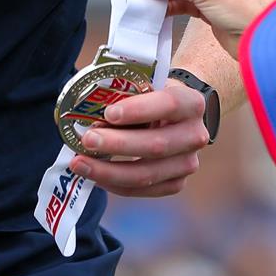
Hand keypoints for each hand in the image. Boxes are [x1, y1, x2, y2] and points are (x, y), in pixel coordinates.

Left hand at [65, 78, 208, 196]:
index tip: (109, 113)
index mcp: (191, 103)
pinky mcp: (176, 183)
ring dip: (109, 171)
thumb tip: (88, 114)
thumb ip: (125, 96)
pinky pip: (143, 190)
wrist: (177, 115)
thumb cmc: (153, 96)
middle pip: (156, 145)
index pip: (168, 105)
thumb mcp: (146, 86)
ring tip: (80, 163)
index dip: (138, 110)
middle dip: (117, 145)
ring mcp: (188, 163)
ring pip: (147, 174)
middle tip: (87, 140)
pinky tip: (95, 176)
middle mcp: (195, 135)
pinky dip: (115, 184)